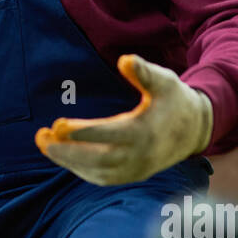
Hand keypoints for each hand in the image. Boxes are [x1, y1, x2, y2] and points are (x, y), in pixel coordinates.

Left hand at [35, 53, 213, 185]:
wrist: (195, 129)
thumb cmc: (174, 99)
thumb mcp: (164, 80)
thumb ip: (144, 71)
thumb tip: (124, 60)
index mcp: (145, 131)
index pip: (109, 135)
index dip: (83, 132)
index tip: (58, 125)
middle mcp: (140, 155)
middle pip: (98, 159)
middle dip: (67, 152)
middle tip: (42, 138)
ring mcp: (137, 169)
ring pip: (97, 172)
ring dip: (68, 161)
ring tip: (44, 144)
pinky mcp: (133, 175)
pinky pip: (103, 177)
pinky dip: (80, 169)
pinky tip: (62, 155)